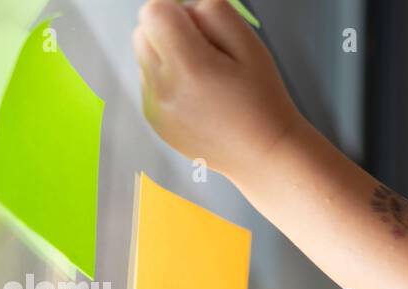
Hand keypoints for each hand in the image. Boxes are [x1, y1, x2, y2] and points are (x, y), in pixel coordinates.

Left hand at [133, 0, 300, 179]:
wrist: (265, 155)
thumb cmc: (263, 102)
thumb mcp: (250, 44)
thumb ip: (214, 12)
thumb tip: (184, 6)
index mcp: (189, 66)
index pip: (153, 11)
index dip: (177, 11)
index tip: (200, 28)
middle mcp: (164, 89)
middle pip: (142, 32)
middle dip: (169, 33)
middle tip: (206, 54)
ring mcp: (156, 108)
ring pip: (145, 58)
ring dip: (167, 58)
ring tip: (204, 79)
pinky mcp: (156, 122)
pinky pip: (151, 85)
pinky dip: (169, 83)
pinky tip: (199, 99)